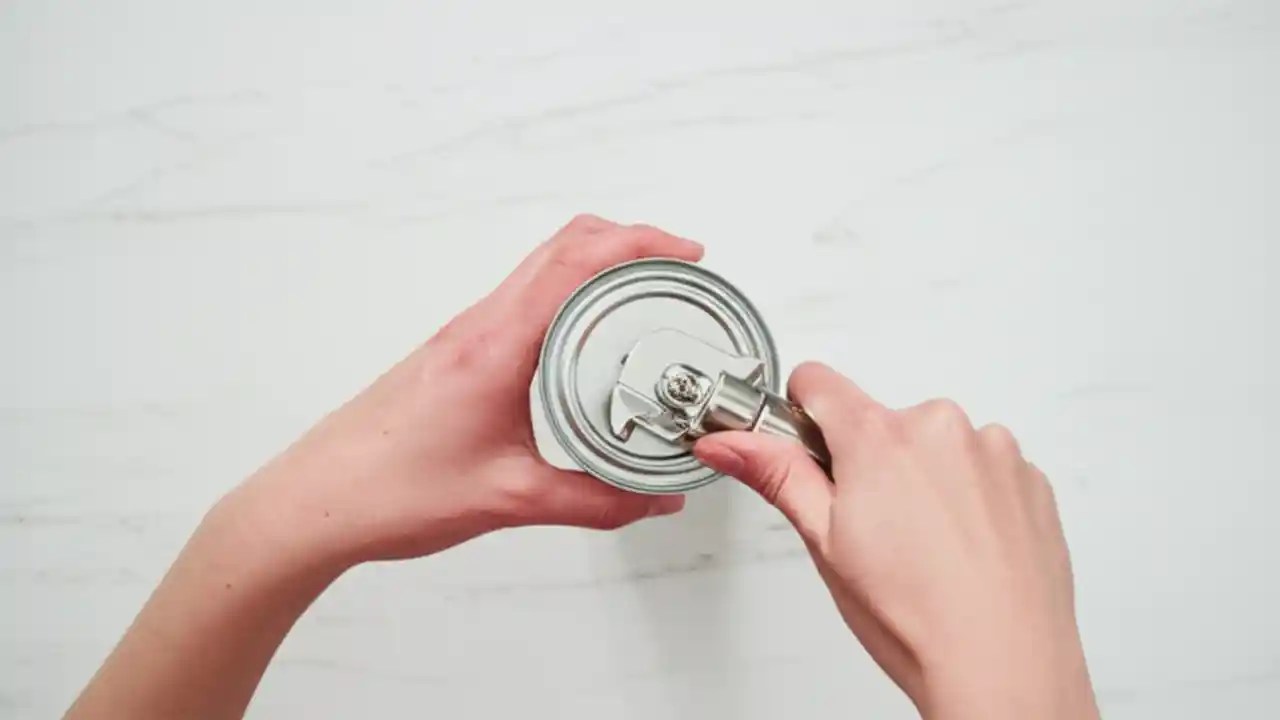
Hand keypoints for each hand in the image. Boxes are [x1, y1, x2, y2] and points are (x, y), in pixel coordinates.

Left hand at [235, 214, 698, 567]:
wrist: (318, 500)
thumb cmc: (391, 488)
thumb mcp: (511, 499)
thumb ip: (596, 502)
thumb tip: (654, 500)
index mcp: (496, 344)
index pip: (576, 260)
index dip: (639, 243)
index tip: (684, 254)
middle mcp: (480, 326)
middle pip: (562, 245)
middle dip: (627, 241)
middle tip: (676, 266)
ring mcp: (466, 335)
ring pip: (540, 269)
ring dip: (595, 266)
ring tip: (643, 296)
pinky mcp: (458, 354)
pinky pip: (523, 302)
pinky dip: (567, 297)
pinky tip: (587, 339)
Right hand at [693, 363, 1097, 719]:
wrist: (1003, 665)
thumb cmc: (916, 617)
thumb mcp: (824, 543)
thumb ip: (775, 474)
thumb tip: (728, 443)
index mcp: (879, 437)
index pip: (817, 381)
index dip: (801, 414)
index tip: (805, 448)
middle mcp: (941, 427)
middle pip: (880, 421)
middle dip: (868, 462)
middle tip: (872, 527)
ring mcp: (993, 450)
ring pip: (934, 445)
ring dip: (924, 478)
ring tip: (924, 545)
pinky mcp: (1029, 476)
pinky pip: (983, 467)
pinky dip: (970, 497)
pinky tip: (961, 546)